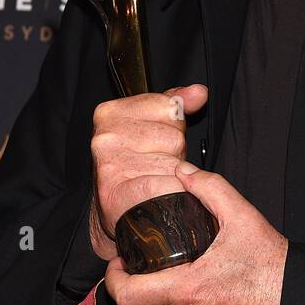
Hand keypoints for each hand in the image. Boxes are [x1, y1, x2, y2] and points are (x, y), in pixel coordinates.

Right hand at [87, 83, 207, 260]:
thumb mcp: (152, 126)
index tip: (159, 140)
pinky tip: (159, 197)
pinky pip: (165, 187)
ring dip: (174, 176)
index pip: (168, 106)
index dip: (174, 126)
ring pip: (173, 165)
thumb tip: (199, 92)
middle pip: (173, 138)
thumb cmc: (136, 165)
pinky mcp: (117, 194)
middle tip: (157, 166)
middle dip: (175, 154)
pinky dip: (171, 195)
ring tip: (156, 181)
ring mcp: (110, 166)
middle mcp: (106, 137)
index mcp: (111, 113)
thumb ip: (174, 104)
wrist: (118, 212)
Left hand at [105, 163, 288, 304]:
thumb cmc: (271, 266)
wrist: (297, 303)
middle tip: (130, 271)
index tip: (118, 262)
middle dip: (123, 293)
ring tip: (157, 278)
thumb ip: (209, 188)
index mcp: (184, 289)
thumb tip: (183, 172)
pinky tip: (190, 291)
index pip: (125, 295)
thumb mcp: (241, 217)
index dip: (113, 278)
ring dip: (148, 304)